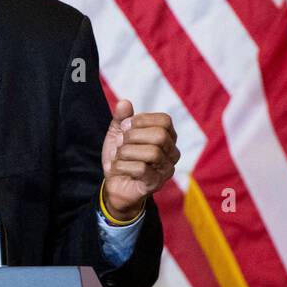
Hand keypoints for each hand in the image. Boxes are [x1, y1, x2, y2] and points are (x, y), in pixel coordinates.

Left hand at [100, 99, 179, 220]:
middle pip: (159, 136)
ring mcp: (166, 169)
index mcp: (167, 137)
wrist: (114, 183)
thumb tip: (124, 102)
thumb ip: (121, 118)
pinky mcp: (156, 184)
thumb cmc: (121, 157)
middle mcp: (172, 153)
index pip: (165, 120)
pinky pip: (142, 169)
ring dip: (126, 152)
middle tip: (119, 143)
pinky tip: (116, 168)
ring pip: (152, 153)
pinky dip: (123, 166)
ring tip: (117, 156)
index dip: (142, 120)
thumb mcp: (118, 133)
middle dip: (133, 136)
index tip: (124, 126)